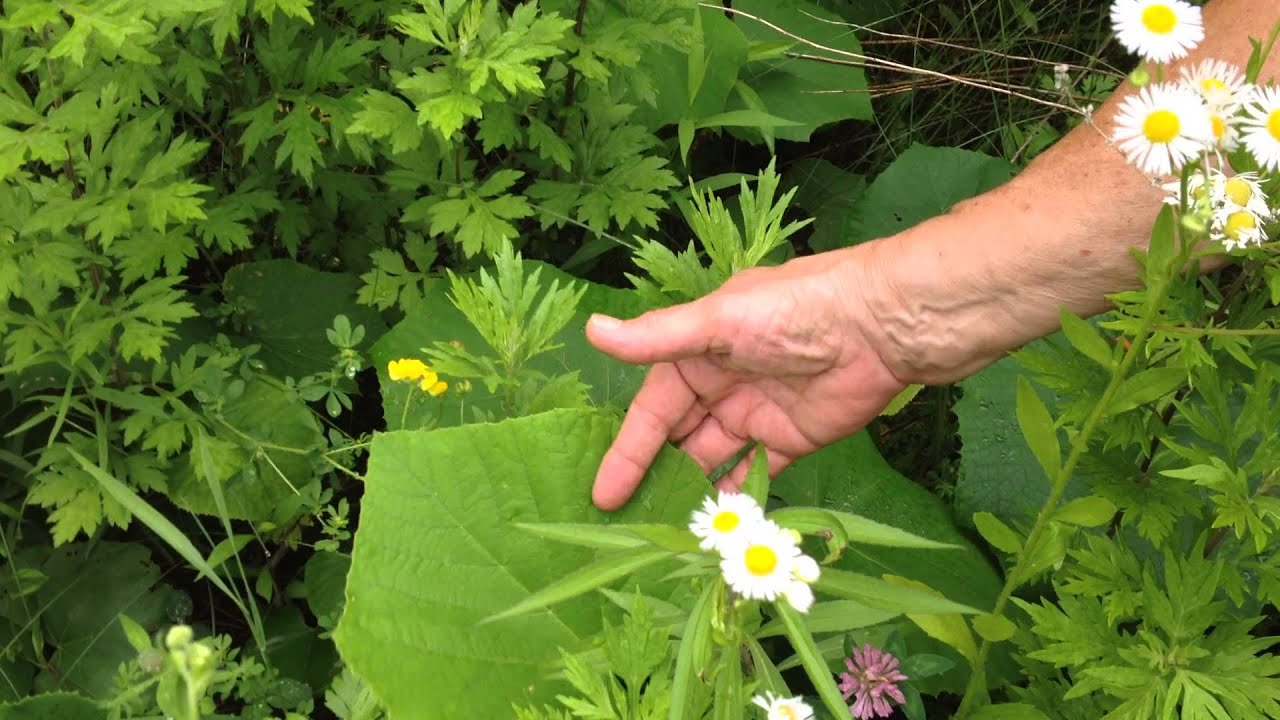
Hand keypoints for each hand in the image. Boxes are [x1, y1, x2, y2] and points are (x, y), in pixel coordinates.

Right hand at [586, 249, 908, 509]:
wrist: (876, 327)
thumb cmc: (791, 312)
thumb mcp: (717, 322)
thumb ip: (658, 337)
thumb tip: (592, 330)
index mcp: (697, 353)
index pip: (653, 411)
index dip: (628, 451)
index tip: (605, 493)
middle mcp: (720, 385)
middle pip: (677, 438)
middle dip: (653, 475)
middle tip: (627, 522)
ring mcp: (755, 415)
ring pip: (712, 459)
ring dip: (690, 490)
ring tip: (664, 532)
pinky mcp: (791, 440)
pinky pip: (755, 474)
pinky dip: (736, 496)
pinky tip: (716, 527)